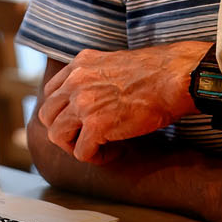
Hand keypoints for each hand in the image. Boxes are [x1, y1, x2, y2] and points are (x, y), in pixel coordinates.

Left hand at [39, 42, 207, 164]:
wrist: (174, 77)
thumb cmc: (155, 73)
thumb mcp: (113, 64)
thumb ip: (94, 77)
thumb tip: (90, 101)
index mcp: (79, 65)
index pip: (51, 93)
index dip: (63, 112)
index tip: (81, 121)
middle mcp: (75, 82)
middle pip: (47, 116)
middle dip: (64, 131)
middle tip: (87, 137)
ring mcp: (83, 103)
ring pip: (57, 136)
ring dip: (76, 146)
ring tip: (99, 146)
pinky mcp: (96, 125)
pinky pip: (81, 153)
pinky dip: (96, 157)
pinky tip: (114, 151)